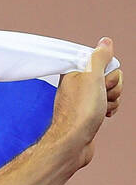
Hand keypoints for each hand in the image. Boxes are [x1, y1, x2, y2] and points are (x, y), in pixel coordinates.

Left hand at [47, 38, 122, 170]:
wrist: (73, 142)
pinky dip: (109, 110)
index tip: (101, 81)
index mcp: (74, 72)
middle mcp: (77, 85)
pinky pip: (107, 105)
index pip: (103, 62)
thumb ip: (99, 58)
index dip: (108, 73)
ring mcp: (83, 99)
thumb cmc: (79, 112)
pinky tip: (102, 116)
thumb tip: (104, 43)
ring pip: (110, 91)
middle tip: (100, 96)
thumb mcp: (91, 77)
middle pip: (109, 77)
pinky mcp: (88, 112)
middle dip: (112, 88)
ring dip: (111, 100)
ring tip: (99, 109)